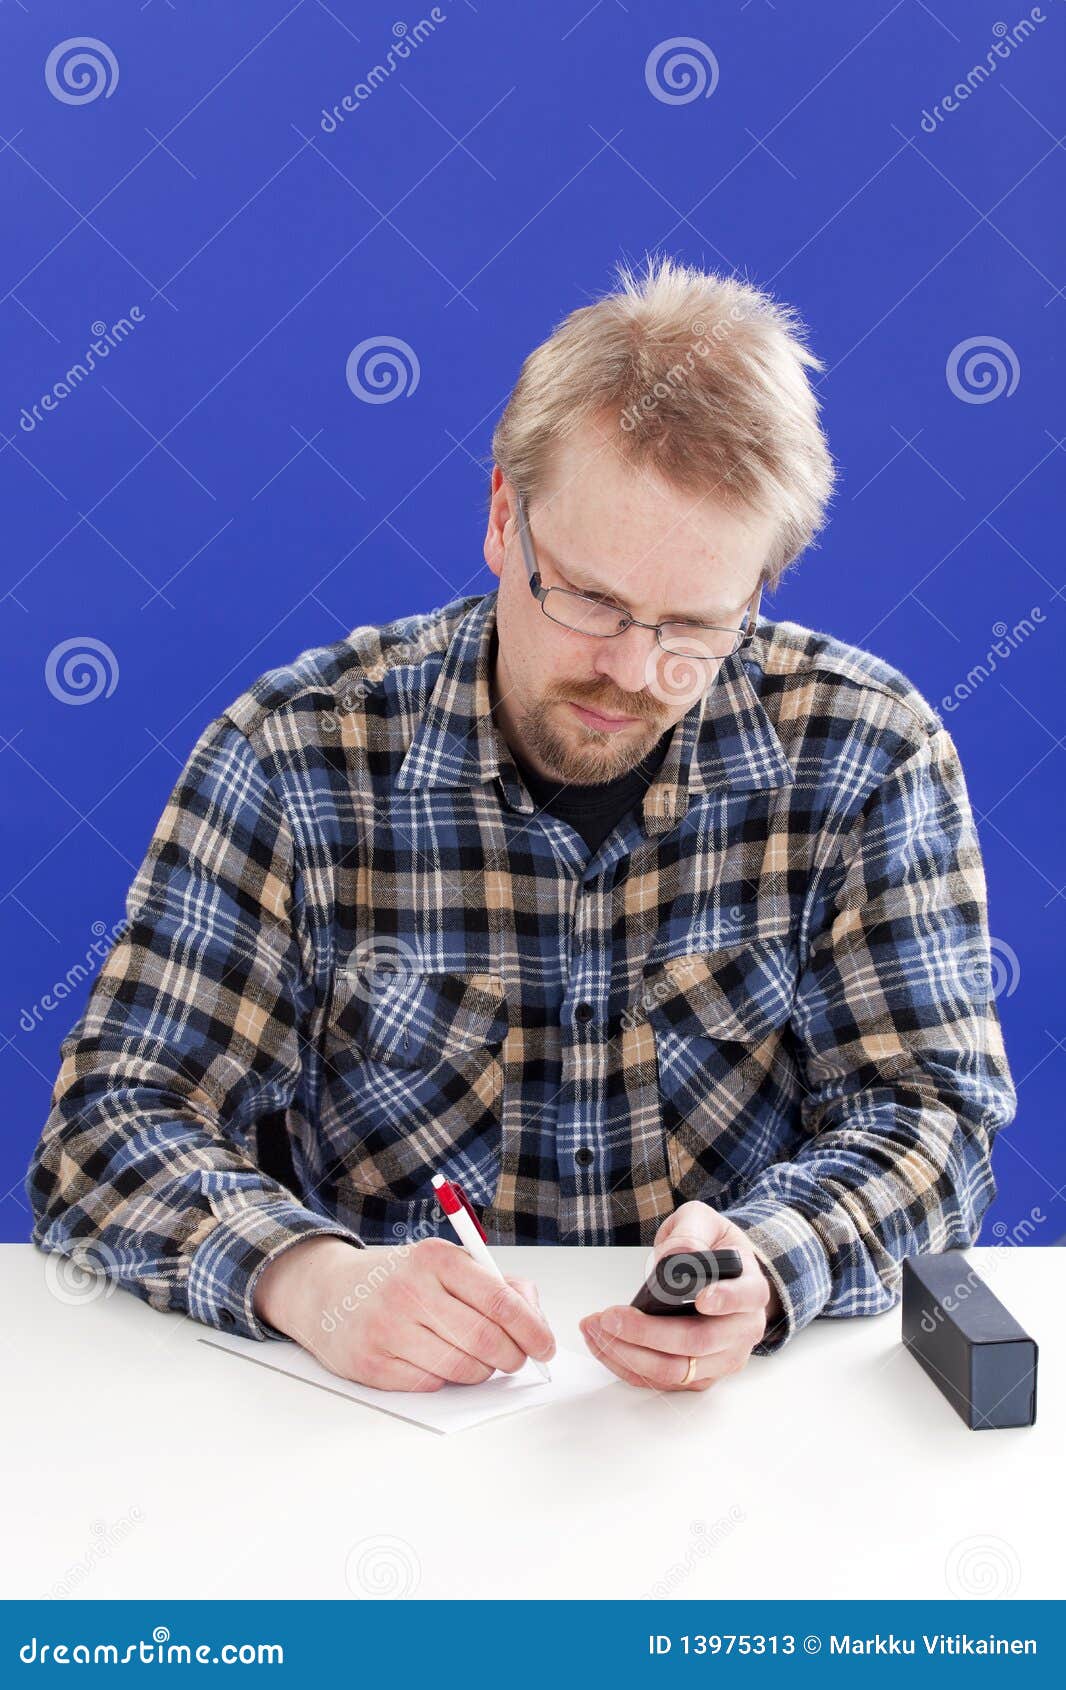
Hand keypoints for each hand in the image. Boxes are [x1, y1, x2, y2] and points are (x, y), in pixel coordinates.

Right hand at [253, 1234, 555, 1391]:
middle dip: (513, 1357)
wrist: (328, 1291)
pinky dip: (446, 1379)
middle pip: (485, 1340)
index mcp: (436, 1259)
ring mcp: (387, 1328)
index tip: (545, 1346)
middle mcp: (410, 1290)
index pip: (499, 1301)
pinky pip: (431, 1384)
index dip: (532, 1329)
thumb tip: (535, 1317)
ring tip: (479, 1360)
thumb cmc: (400, 1278)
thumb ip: (496, 1284)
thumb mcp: (446, 1263)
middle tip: (517, 1360)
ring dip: (482, 1372)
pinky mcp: (371, 1363)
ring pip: (461, 1368)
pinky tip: (440, 1362)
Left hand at [579, 1201, 781, 1390]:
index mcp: (750, 1288)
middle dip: (649, 1333)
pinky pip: (661, 1381)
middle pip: (699, 1342)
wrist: (718, 1274)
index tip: (701, 1299)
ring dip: (629, 1354)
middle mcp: (742, 1330)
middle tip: (611, 1317)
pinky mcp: (699, 1375)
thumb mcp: (703, 1223)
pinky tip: (602, 1343)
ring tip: (596, 1328)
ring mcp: (722, 1358)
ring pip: (676, 1370)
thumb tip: (677, 1256)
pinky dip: (626, 1365)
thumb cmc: (711, 1247)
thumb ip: (690, 1233)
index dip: (725, 1300)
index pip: (745, 1297)